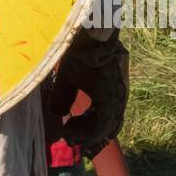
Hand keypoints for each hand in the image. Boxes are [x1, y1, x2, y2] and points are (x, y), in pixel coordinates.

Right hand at [47, 29, 128, 157]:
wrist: (89, 35)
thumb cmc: (79, 51)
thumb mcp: (69, 76)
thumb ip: (65, 95)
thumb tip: (58, 113)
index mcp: (108, 91)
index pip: (101, 118)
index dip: (86, 129)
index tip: (70, 133)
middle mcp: (116, 96)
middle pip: (105, 126)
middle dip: (86, 135)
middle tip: (69, 140)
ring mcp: (116, 97)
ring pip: (105, 126)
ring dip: (86, 135)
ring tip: (68, 137)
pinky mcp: (112, 96)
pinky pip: (104, 122)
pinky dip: (92, 132)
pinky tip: (78, 136)